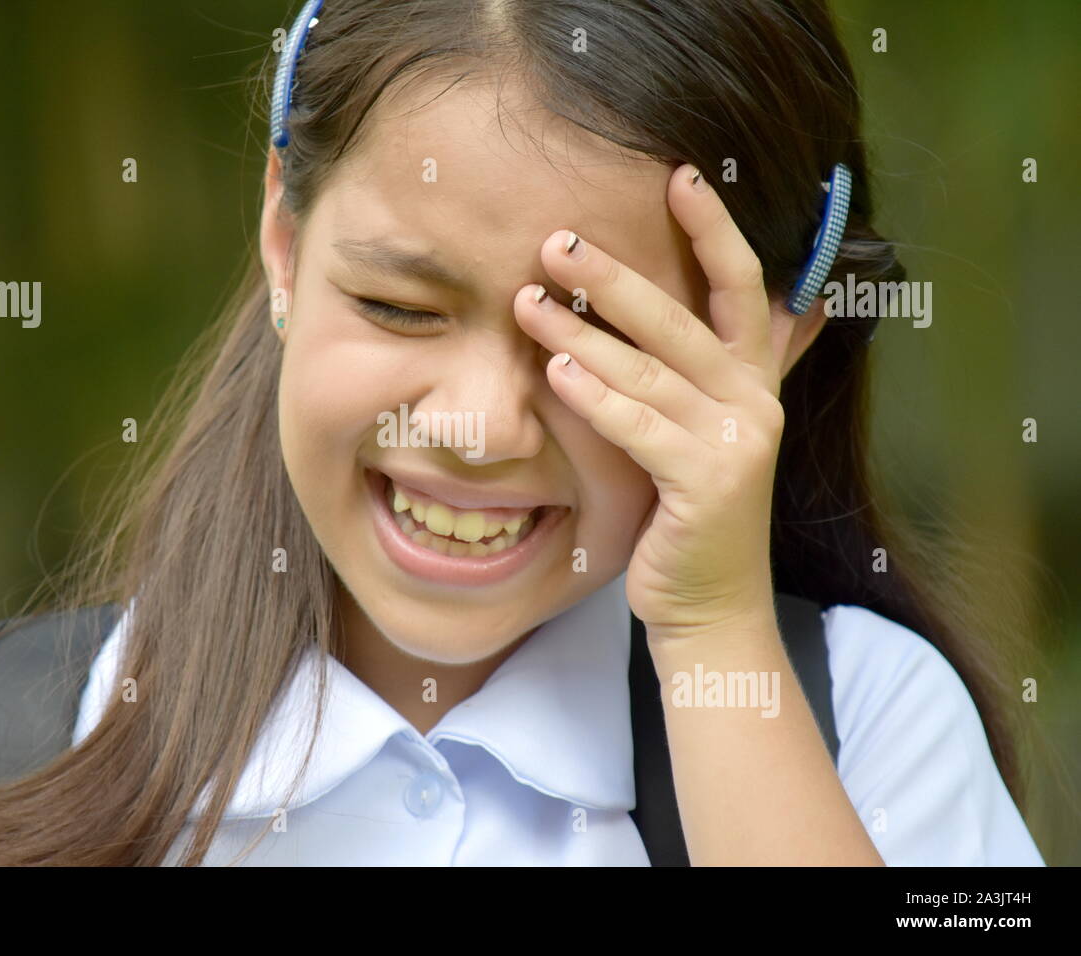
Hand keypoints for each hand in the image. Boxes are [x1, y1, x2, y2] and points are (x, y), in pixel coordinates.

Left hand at [516, 163, 786, 640]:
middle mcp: (754, 403)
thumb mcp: (708, 434)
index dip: (715, 229)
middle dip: (616, 278)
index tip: (681, 173)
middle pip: (683, 320)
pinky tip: (554, 371)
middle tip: (555, 241)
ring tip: (527, 302)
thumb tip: (743, 306)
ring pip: (650, 371)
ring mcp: (736, 444)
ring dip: (582, 333)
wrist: (709, 606)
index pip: (741, 286)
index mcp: (752, 381)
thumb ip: (721, 370)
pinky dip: (595, 396)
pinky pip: (640, 427)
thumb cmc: (689, 514)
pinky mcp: (708, 484)